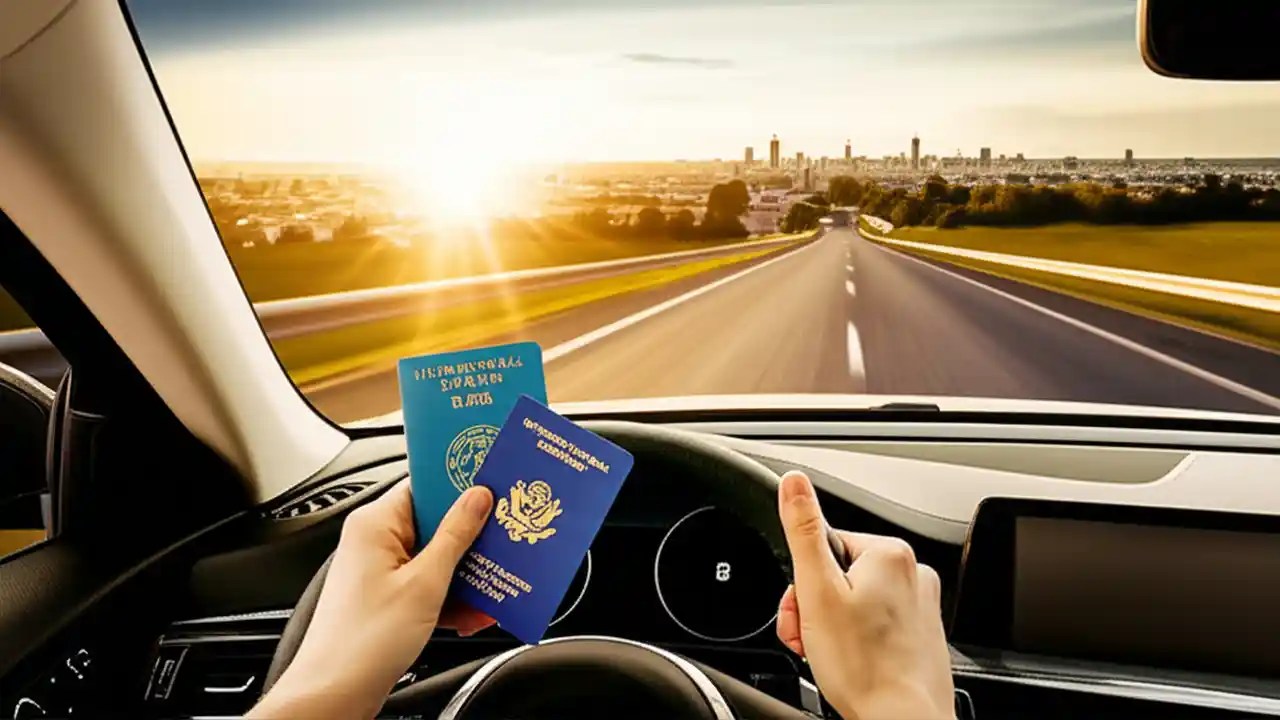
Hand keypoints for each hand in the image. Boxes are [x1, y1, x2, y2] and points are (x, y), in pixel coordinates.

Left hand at [250, 480, 494, 718]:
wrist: (334, 694)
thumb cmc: (363, 641)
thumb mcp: (425, 584)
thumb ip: (455, 536)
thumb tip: (477, 498)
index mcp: (375, 524)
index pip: (424, 485)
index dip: (460, 485)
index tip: (493, 487)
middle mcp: (374, 541)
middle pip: (434, 522)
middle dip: (471, 537)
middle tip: (504, 538)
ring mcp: (380, 571)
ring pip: (435, 558)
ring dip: (465, 574)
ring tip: (494, 584)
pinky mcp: (388, 599)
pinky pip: (427, 586)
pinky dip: (451, 598)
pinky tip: (474, 613)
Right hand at [775, 472, 953, 719]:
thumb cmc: (863, 667)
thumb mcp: (817, 591)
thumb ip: (804, 531)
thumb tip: (793, 482)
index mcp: (889, 552)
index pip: (824, 548)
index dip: (803, 583)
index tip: (804, 612)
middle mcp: (912, 573)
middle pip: (838, 576)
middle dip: (814, 608)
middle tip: (811, 638)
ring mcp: (920, 606)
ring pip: (855, 603)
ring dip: (830, 626)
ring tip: (829, 655)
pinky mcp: (921, 635)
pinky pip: (875, 625)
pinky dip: (855, 642)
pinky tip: (850, 664)